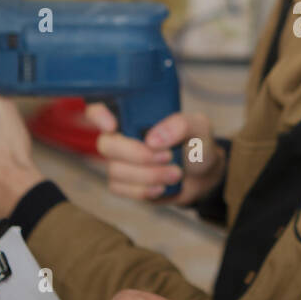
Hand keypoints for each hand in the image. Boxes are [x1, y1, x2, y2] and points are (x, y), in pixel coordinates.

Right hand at [85, 105, 226, 204]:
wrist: (203, 176)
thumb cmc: (197, 145)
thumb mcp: (199, 128)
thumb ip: (180, 125)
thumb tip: (153, 139)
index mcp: (135, 116)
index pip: (100, 109)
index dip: (98, 115)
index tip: (112, 125)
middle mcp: (122, 137)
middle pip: (106, 145)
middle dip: (137, 155)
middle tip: (168, 156)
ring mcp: (121, 161)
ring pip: (115, 170)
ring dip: (149, 175)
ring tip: (176, 173)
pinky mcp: (124, 184)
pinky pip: (120, 188)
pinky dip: (144, 190)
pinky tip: (162, 187)